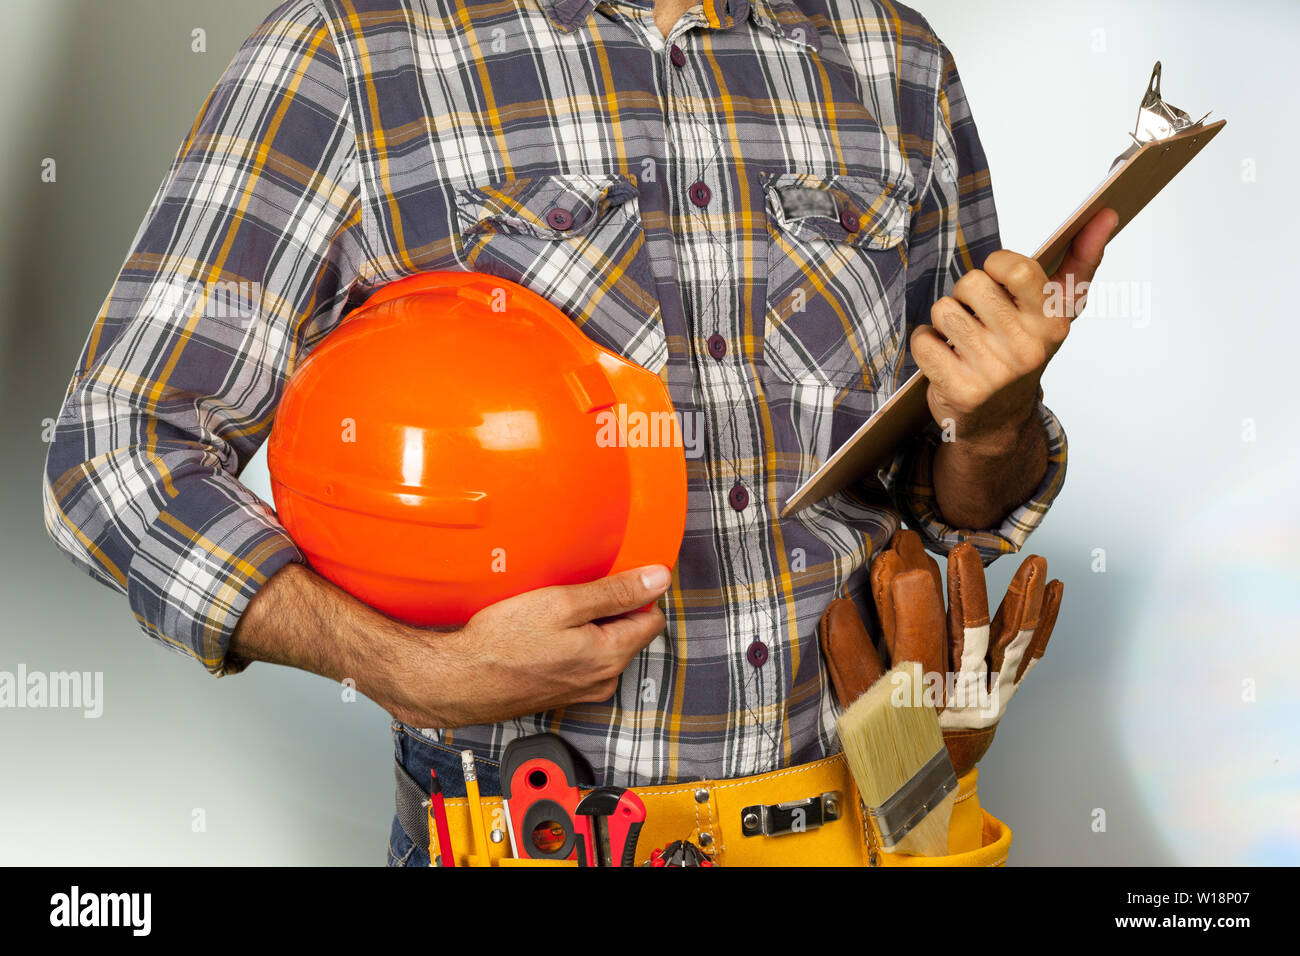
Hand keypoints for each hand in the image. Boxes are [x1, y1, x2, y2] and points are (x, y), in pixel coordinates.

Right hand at [383, 565, 671, 727]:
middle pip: (628, 633)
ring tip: (556, 609)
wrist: (459, 680)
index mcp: (611, 656)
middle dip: (611, 608)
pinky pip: (581, 660)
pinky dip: (570, 642)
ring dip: (589, 625)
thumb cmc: (502, 643)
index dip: (638, 592)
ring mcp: (582, 690)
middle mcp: (603, 679)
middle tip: (577, 588)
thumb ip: (615, 592)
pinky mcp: (561, 693)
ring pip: (604, 646)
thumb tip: (658, 579)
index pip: (652, 618)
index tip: (616, 575)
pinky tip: (543, 630)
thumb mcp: (562, 604)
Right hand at [868, 530, 1060, 776]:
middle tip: (960, 550)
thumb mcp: (858, 706)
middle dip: (966, 588)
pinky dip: (1045, 622)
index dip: (910, 603)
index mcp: (920, 701)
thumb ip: (847, 658)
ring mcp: (989, 695)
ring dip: (1024, 600)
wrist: (924, 791)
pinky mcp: (1005, 692)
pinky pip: (1030, 655)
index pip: (918, 643)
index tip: (900, 563)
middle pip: (970, 636)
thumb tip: (837, 607)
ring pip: (1011, 643)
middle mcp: (960, 697)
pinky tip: (1054, 590)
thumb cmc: (891, 746)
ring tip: (1035, 563)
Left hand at [911, 208, 1118, 449]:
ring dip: (945, 320)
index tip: (998, 278)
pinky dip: (926, 344)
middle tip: (977, 316)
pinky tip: (944, 356)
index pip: (1018, 268)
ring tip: (961, 338)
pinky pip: (922, 341)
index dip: (996, 265)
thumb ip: (1081, 260)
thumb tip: (1106, 214)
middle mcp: (1026, 349)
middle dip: (966, 294)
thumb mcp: (1056, 310)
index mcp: (1052, 323)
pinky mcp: (960, 390)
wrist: (999, 419)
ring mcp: (993, 372)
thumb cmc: (1023, 351)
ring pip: (944, 310)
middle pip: (972, 284)